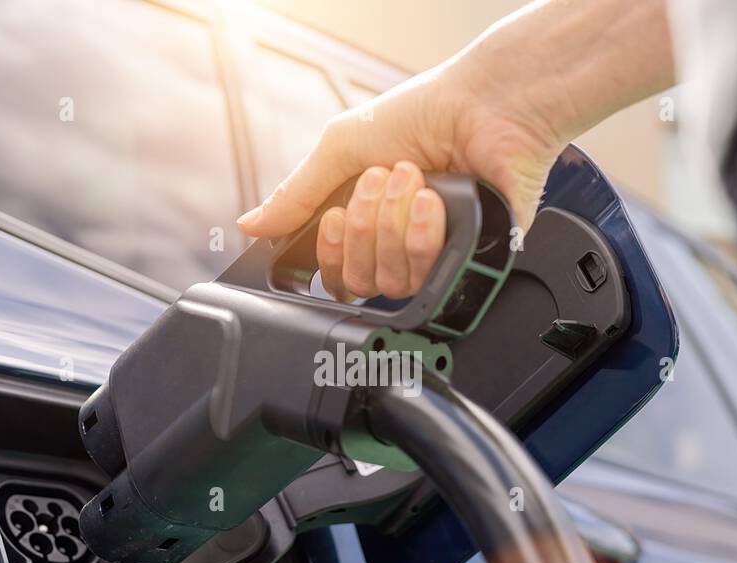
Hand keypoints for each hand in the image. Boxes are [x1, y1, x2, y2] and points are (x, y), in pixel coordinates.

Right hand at [237, 62, 565, 300]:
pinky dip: (422, 234)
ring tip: (413, 180)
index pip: (334, 274)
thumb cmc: (424, 114)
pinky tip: (433, 200)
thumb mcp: (342, 148)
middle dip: (364, 227)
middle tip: (381, 181)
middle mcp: (399, 245)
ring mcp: (435, 256)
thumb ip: (296, 193)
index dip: (329, 251)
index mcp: (369, 224)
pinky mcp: (469, 261)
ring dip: (392, 225)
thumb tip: (251, 225)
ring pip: (390, 283)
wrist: (486, 105)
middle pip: (358, 283)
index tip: (336, 215)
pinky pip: (429, 277)